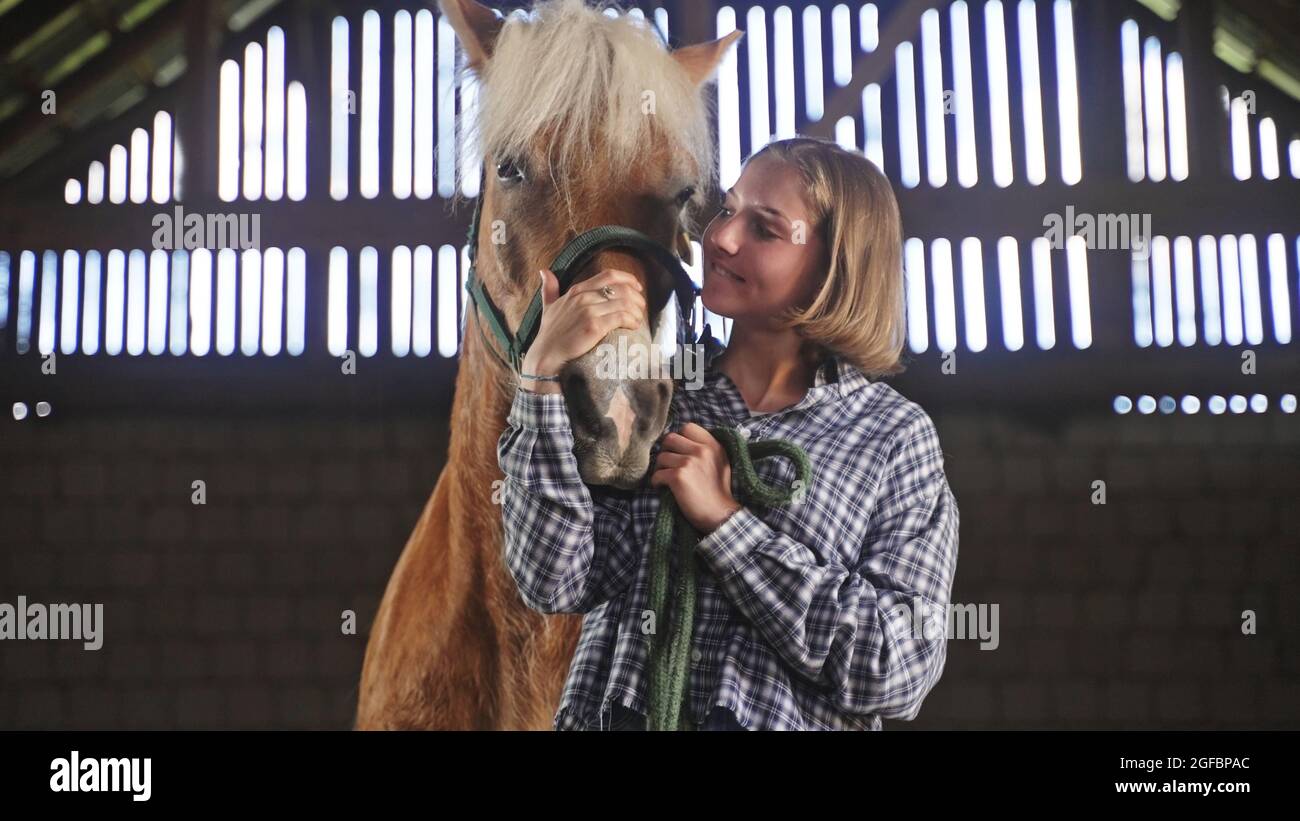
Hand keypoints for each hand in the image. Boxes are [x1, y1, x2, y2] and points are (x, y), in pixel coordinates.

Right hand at [519, 268, 647, 392]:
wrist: (546, 356)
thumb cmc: (549, 335)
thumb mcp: (548, 307)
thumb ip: (549, 289)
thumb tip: (544, 271)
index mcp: (576, 290)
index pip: (608, 275)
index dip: (628, 279)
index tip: (637, 287)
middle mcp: (583, 297)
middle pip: (621, 289)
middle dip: (636, 297)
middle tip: (641, 308)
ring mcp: (589, 311)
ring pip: (624, 303)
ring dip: (636, 311)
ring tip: (638, 319)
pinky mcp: (594, 326)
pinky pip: (621, 317)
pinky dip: (632, 321)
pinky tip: (634, 326)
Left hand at [649, 422, 742, 533]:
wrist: (721, 514)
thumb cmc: (719, 491)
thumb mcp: (721, 462)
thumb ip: (706, 449)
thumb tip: (683, 440)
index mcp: (713, 445)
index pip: (688, 427)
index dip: (679, 438)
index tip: (679, 451)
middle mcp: (702, 450)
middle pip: (670, 438)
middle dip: (666, 451)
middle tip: (668, 464)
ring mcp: (689, 462)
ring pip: (661, 457)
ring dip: (660, 468)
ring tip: (666, 478)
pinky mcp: (678, 477)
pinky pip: (657, 474)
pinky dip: (657, 482)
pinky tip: (662, 487)